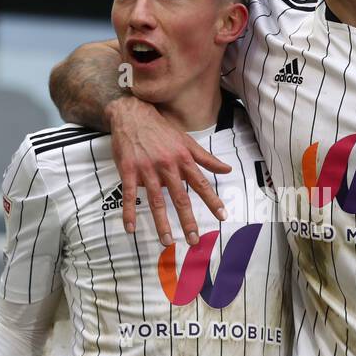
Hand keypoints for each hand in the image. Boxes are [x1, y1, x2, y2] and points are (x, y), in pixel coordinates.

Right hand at [108, 95, 231, 245]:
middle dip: (188, 220)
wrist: (132, 114)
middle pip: (180, 198)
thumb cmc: (161, 129)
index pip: (201, 184)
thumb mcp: (187, 141)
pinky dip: (129, 212)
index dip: (212, 201)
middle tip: (194, 239)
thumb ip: (206, 158)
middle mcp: (167, 166)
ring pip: (156, 201)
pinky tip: (130, 228)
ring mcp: (147, 169)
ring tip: (167, 241)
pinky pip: (129, 195)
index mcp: (183, 159)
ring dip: (161, 223)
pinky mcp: (128, 171)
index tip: (221, 217)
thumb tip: (227, 169)